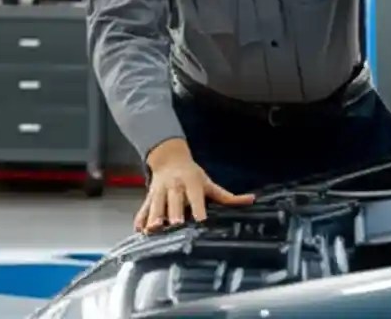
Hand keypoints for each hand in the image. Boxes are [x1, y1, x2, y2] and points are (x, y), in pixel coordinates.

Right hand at [136, 138, 254, 232]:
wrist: (169, 158)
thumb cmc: (192, 174)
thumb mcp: (209, 183)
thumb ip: (228, 197)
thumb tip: (251, 200)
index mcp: (191, 183)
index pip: (196, 197)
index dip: (198, 208)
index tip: (200, 220)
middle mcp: (175, 187)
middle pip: (174, 201)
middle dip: (174, 213)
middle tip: (176, 225)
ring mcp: (160, 192)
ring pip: (156, 205)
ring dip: (155, 217)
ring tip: (154, 229)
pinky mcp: (149, 197)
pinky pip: (143, 209)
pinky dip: (140, 220)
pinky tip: (139, 232)